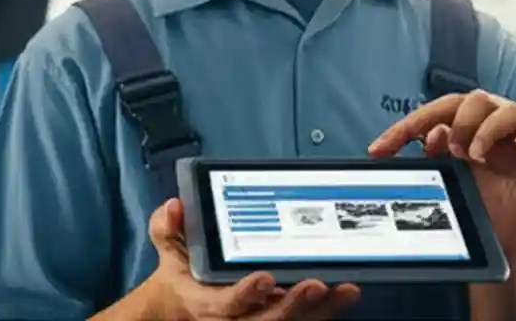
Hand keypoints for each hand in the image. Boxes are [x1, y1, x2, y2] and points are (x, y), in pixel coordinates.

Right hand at [147, 197, 360, 319]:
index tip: (264, 277)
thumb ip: (167, 228)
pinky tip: (348, 293)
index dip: (246, 294)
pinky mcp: (282, 319)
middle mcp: (237, 320)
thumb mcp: (169, 248)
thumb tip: (175, 207)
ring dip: (322, 311)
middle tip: (317, 285)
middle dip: (293, 306)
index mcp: (207, 302)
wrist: (186, 304)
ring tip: (347, 290)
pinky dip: (327, 311)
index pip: (227, 305)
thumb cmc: (184, 271)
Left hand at [368, 89, 515, 263]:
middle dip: (460, 122)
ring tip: (476, 155)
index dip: (406, 128)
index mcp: (465, 123)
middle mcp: (494, 122)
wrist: (499, 238)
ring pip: (511, 110)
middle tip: (452, 150)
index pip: (436, 112)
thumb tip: (432, 134)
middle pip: (476, 100)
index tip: (378, 151)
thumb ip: (435, 156)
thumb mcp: (446, 179)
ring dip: (490, 128)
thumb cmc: (473, 201)